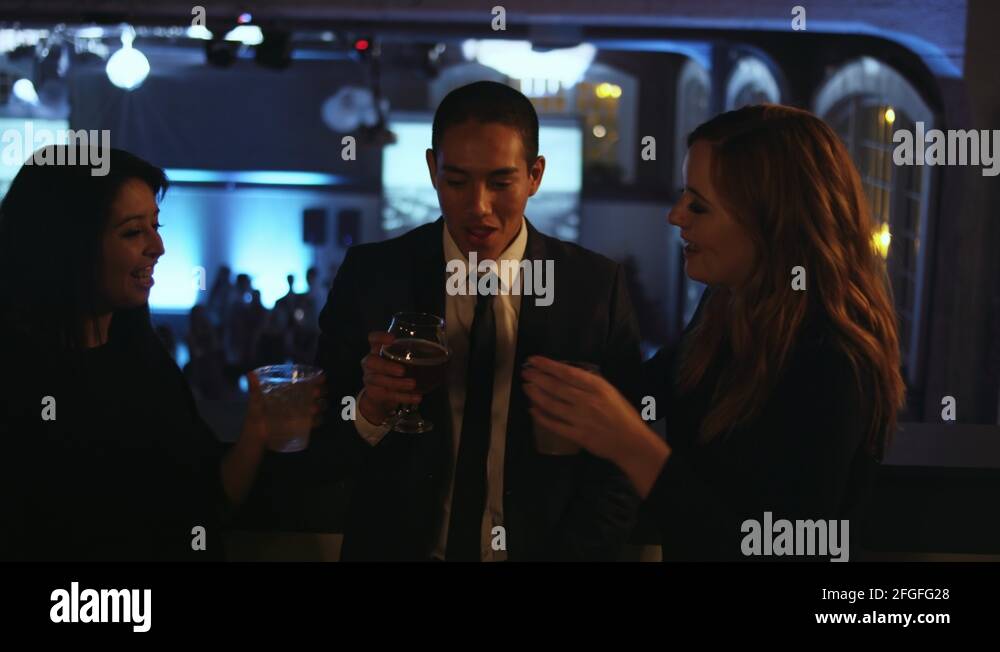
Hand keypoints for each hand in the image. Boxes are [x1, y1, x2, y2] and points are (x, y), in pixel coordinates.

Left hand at [239, 370, 327, 449]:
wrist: (256, 437)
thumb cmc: (256, 416)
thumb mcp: (255, 402)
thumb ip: (255, 389)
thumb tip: (249, 374)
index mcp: (288, 392)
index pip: (304, 382)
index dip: (314, 378)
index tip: (321, 378)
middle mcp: (297, 401)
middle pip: (314, 393)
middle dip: (319, 392)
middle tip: (316, 393)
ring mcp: (300, 413)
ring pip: (317, 406)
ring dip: (319, 406)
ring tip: (313, 409)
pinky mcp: (301, 425)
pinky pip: (314, 422)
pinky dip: (317, 420)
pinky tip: (316, 420)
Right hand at [358, 331, 422, 424]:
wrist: (381, 396)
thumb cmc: (395, 372)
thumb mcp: (401, 361)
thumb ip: (416, 355)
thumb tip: (448, 354)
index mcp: (377, 350)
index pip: (372, 339)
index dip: (380, 337)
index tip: (392, 338)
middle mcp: (370, 363)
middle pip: (371, 361)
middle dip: (386, 366)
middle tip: (402, 371)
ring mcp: (370, 379)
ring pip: (379, 380)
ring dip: (397, 383)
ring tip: (412, 384)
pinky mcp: (374, 394)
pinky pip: (388, 395)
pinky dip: (404, 397)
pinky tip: (417, 397)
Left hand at [521, 356, 670, 496]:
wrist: (631, 442)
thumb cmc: (622, 414)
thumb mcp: (609, 391)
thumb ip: (589, 383)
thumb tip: (566, 373)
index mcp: (597, 387)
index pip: (567, 373)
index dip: (548, 365)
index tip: (534, 360)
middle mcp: (587, 400)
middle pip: (556, 387)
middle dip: (537, 378)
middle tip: (525, 372)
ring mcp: (580, 418)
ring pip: (552, 404)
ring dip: (536, 395)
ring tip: (526, 387)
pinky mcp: (577, 435)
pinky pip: (554, 425)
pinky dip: (541, 417)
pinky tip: (532, 410)